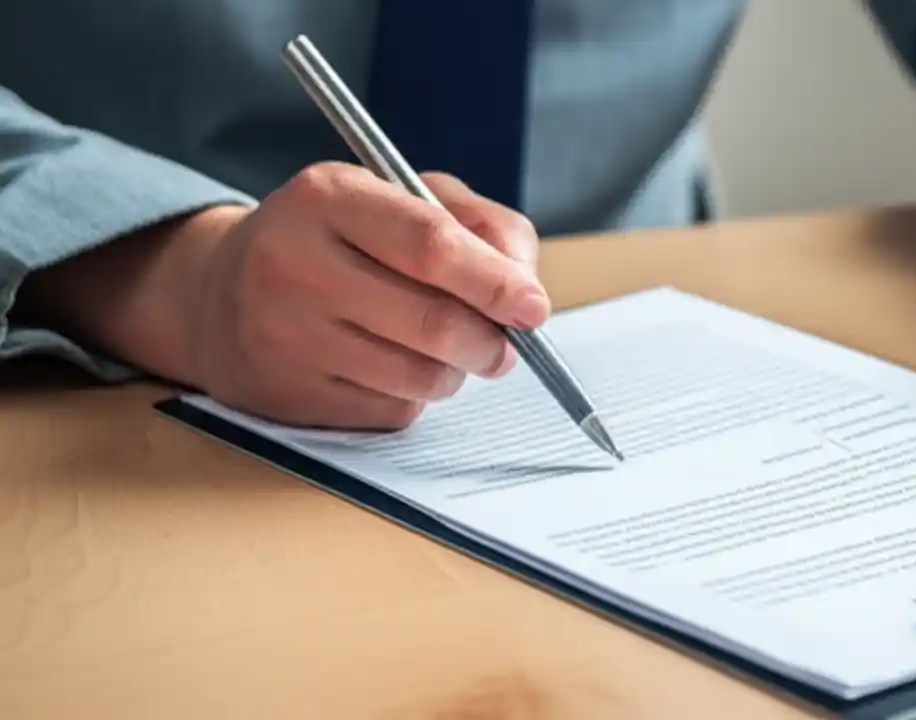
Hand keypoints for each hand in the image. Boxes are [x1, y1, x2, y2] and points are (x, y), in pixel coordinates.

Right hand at [24, 164, 548, 428]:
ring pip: (419, 376)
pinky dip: (413, 394)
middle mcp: (294, 265)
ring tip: (445, 349)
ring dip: (455, 371)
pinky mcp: (289, 397)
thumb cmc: (336, 239)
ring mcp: (285, 337)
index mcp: (327, 198)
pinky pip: (391, 409)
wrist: (218, 295)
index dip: (495, 282)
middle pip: (432, 321)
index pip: (430, 245)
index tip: (534, 307)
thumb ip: (478, 224)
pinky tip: (389, 367)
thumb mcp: (399, 198)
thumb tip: (526, 284)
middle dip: (489, 341)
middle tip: (505, 345)